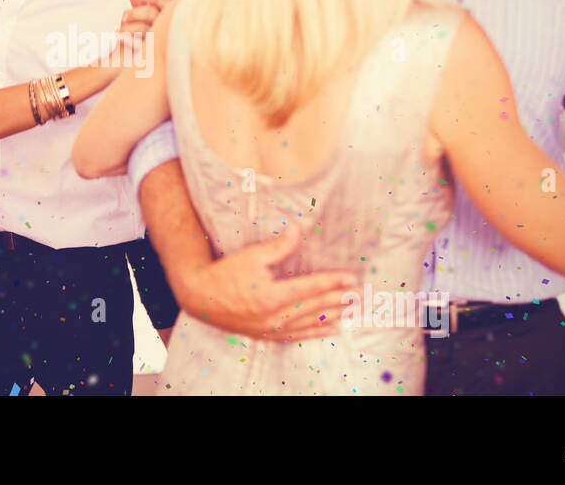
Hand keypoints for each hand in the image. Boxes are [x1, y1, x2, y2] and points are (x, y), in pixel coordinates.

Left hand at [107, 0, 164, 67]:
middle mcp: (164, 36)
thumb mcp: (134, 21)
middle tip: (123, 17)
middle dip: (137, 12)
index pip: (166, 6)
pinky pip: (139, 45)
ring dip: (129, 27)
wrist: (119, 66)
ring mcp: (156, 48)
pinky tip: (119, 38)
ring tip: (118, 31)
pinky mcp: (147, 60)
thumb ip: (137, 5)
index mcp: (165, 25)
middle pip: (154, 15)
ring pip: (145, 29)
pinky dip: (127, 39)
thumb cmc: (131, 42)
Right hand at [175, 224, 358, 340]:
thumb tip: (297, 228)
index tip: (352, 278)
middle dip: (342, 300)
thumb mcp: (251, 256)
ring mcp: (272, 328)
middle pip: (316, 306)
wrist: (200, 299)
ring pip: (311, 322)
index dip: (333, 282)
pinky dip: (317, 332)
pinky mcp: (268, 334)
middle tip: (363, 296)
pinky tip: (333, 329)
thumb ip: (278, 246)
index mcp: (272, 295)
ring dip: (335, 315)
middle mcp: (276, 316)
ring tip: (354, 310)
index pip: (311, 287)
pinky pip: (299, 336)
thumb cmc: (224, 274)